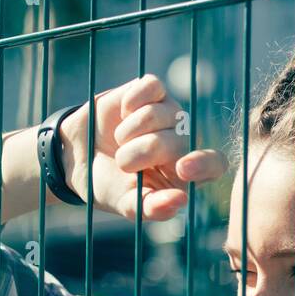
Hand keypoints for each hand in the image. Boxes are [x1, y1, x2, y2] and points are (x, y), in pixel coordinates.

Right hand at [57, 74, 227, 220]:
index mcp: (187, 173)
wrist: (80, 157)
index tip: (183, 168)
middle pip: (176, 141)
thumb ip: (153, 208)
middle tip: (123, 164)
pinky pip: (151, 87)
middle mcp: (184, 140)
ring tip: (120, 140)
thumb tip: (180, 202)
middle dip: (142, 153)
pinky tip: (123, 113)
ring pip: (158, 114)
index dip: (203, 164)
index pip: (214, 164)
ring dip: (129, 131)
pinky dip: (131, 101)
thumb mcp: (128, 205)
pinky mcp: (153, 90)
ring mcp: (170, 112)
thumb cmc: (111, 185)